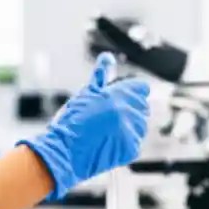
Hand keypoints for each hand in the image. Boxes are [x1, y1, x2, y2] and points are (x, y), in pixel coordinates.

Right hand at [19, 53, 150, 199]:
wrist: (65, 151)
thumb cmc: (72, 121)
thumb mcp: (86, 93)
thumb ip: (102, 75)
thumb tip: (108, 56)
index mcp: (119, 95)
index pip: (141, 88)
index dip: (131, 92)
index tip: (122, 99)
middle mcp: (128, 111)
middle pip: (142, 107)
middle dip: (130, 110)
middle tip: (109, 118)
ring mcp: (131, 130)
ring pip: (141, 125)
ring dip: (129, 127)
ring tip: (108, 131)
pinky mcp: (131, 148)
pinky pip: (136, 142)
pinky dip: (125, 143)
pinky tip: (109, 142)